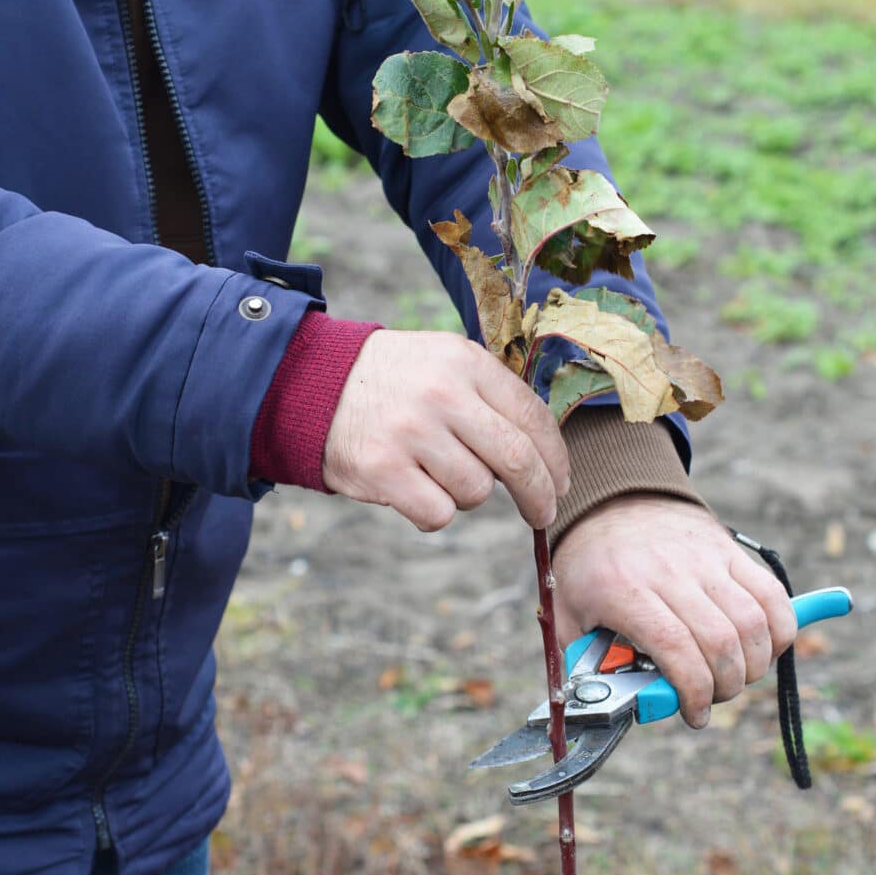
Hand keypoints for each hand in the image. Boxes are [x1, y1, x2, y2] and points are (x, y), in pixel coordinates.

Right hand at [323, 331, 569, 531]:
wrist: (313, 384)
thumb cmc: (395, 380)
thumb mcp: (445, 361)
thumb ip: (493, 394)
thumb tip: (548, 452)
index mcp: (465, 362)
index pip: (532, 416)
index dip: (557, 458)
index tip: (562, 482)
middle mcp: (441, 395)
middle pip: (517, 460)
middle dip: (540, 495)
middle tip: (544, 513)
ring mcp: (411, 434)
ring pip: (476, 491)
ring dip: (468, 493)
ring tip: (439, 471)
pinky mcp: (382, 471)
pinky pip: (438, 513)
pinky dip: (434, 511)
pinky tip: (415, 488)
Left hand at [552, 494, 796, 728]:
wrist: (610, 503)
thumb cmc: (590, 569)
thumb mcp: (569, 615)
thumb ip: (585, 662)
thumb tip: (607, 707)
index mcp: (624, 590)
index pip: (675, 648)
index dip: (693, 691)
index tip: (694, 714)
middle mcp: (669, 572)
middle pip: (721, 642)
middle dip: (725, 686)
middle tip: (713, 697)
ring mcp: (704, 558)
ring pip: (752, 622)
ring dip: (755, 664)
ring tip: (736, 676)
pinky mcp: (730, 549)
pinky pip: (771, 593)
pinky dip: (780, 628)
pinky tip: (766, 648)